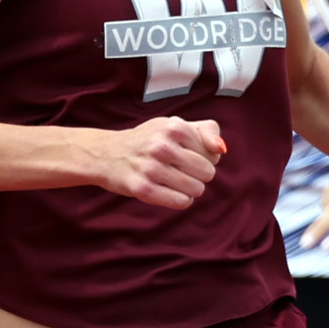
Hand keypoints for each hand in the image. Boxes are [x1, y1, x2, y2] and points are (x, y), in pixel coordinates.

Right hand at [94, 115, 224, 209]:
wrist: (107, 154)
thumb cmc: (148, 140)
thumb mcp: (174, 125)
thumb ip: (206, 131)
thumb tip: (221, 149)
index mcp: (174, 126)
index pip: (213, 154)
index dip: (204, 158)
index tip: (187, 155)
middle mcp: (162, 145)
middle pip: (208, 173)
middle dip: (199, 176)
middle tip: (181, 171)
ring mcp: (151, 168)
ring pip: (196, 189)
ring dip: (190, 190)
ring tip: (175, 182)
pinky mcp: (143, 189)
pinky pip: (181, 202)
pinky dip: (180, 200)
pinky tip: (169, 192)